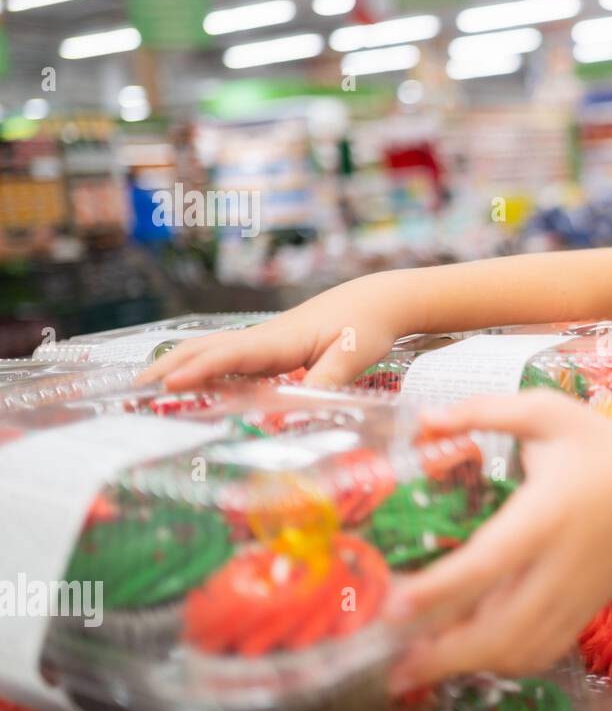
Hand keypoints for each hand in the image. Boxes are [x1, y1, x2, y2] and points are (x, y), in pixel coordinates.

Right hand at [137, 274, 406, 389]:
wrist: (377, 300)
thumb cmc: (366, 326)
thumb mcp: (353, 356)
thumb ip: (326, 382)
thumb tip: (297, 410)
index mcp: (281, 340)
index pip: (231, 355)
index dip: (200, 370)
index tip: (171, 385)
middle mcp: (265, 338)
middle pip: (208, 349)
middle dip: (171, 366)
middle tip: (135, 391)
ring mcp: (265, 341)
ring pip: (214, 351)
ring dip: (180, 365)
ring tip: (150, 387)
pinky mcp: (272, 348)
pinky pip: (230, 358)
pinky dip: (203, 367)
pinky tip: (192, 383)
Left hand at [385, 389, 611, 689]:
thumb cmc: (603, 449)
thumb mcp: (547, 413)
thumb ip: (484, 411)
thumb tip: (425, 419)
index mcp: (547, 514)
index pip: (489, 561)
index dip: (441, 589)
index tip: (395, 606)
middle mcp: (560, 565)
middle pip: (501, 627)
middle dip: (443, 654)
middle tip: (392, 667)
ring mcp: (574, 595)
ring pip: (518, 648)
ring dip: (466, 665)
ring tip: (414, 668)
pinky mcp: (583, 611)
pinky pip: (540, 652)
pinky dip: (500, 663)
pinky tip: (464, 658)